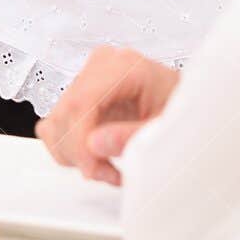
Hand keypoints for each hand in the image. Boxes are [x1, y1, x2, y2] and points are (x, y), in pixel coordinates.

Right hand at [36, 46, 179, 185]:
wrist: (184, 101)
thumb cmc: (179, 107)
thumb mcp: (165, 126)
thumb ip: (130, 136)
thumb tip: (93, 145)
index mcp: (123, 66)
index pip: (82, 101)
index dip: (80, 141)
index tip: (93, 169)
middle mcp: (100, 66)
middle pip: (66, 114)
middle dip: (82, 154)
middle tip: (110, 173)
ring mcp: (87, 78)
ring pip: (56, 123)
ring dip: (76, 155)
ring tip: (108, 166)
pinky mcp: (79, 95)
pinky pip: (55, 125)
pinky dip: (70, 149)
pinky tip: (96, 156)